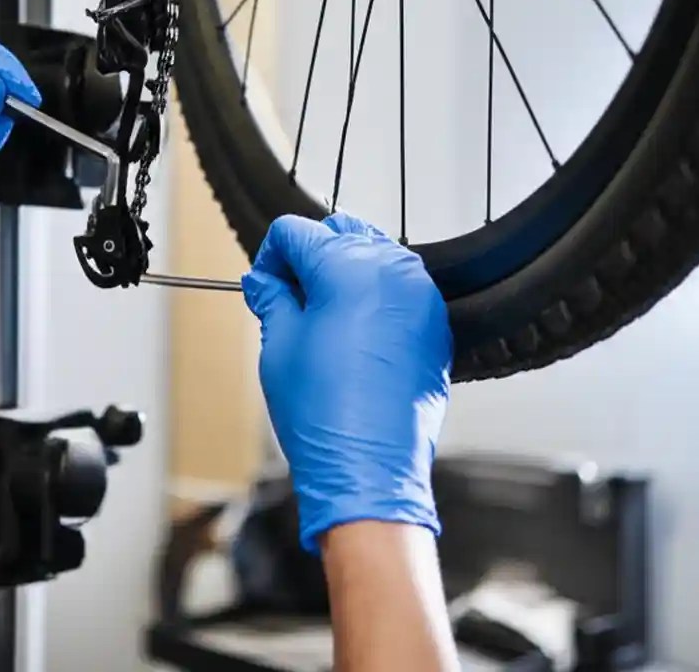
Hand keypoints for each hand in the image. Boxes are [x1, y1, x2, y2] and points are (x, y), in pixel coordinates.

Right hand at [242, 212, 451, 550]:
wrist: (370, 468)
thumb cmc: (324, 412)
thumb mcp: (279, 346)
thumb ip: (272, 298)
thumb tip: (263, 280)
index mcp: (347, 265)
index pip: (295, 231)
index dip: (270, 258)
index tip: (264, 288)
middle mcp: (392, 269)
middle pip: (339, 233)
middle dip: (309, 260)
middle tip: (290, 304)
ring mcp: (420, 295)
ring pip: (374, 257)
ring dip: (343, 277)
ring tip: (321, 324)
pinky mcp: (435, 324)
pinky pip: (398, 291)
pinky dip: (373, 301)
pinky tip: (353, 341)